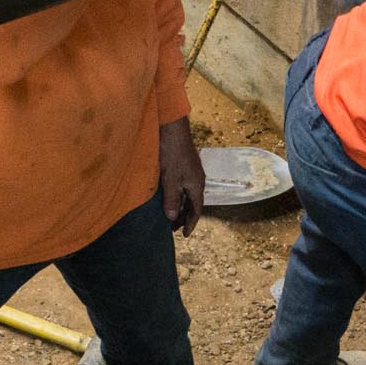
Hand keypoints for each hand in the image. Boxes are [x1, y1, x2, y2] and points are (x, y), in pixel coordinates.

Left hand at [158, 118, 204, 235]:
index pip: (196, 210)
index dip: (190, 223)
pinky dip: (177, 196)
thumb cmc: (172, 154)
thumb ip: (172, 200)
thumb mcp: (170, 179)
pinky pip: (183, 186)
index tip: (184, 235)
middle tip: (173, 228)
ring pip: (188, 195)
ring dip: (180, 206)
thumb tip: (173, 218)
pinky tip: (168, 196)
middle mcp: (197, 180)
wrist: (172, 129)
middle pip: (193, 203)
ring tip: (170, 215)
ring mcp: (191, 172)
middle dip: (184, 217)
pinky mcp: (184, 165)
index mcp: (197, 185)